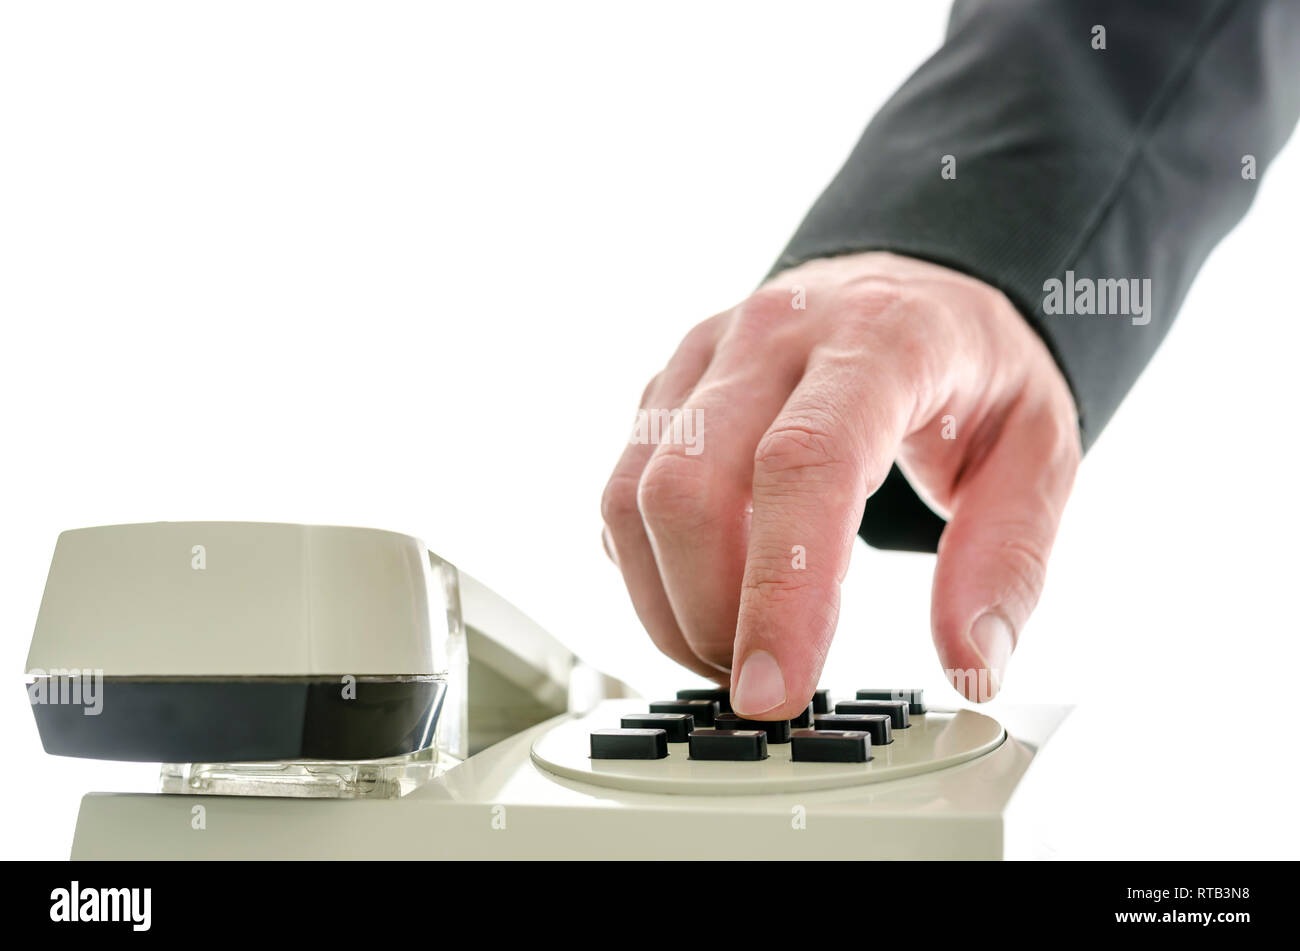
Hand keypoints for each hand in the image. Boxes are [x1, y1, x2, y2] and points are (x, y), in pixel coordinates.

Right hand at [601, 252, 1079, 712]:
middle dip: (709, 617)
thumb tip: (971, 666)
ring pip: (633, 497)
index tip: (773, 690)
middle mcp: (774, 336)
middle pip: (689, 489)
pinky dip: (649, 569)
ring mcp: (706, 359)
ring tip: (732, 650)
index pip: (803, 465)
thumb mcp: (1038, 452)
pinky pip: (622, 494)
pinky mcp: (666, 391)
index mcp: (880, 341)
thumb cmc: (971, 367)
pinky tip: (707, 594)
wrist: (912, 284)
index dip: (779, 590)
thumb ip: (1006, 559)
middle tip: (764, 682)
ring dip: (667, 605)